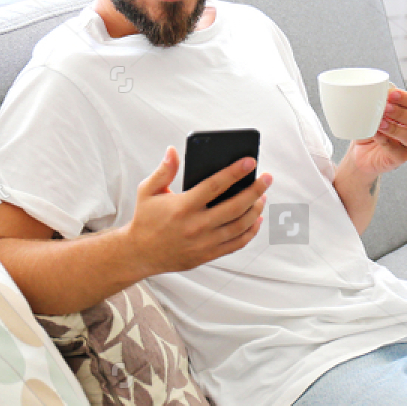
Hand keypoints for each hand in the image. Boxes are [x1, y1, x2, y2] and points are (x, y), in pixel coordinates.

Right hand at [123, 146, 272, 275]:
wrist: (139, 254)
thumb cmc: (145, 220)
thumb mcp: (148, 191)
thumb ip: (164, 171)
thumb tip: (173, 151)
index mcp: (183, 207)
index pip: (215, 185)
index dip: (235, 172)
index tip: (250, 161)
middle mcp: (196, 226)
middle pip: (235, 206)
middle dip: (255, 190)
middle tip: (267, 178)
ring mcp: (204, 243)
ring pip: (240, 226)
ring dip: (255, 210)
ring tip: (262, 197)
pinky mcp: (208, 255)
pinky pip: (236, 243)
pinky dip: (250, 231)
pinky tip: (256, 219)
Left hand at [348, 87, 406, 176]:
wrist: (360, 152)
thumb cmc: (370, 129)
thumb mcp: (373, 112)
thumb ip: (379, 101)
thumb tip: (378, 90)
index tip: (391, 94)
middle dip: (401, 112)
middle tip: (385, 108)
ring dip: (395, 128)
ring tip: (380, 123)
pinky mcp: (402, 158)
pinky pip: (397, 149)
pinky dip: (385, 141)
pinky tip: (376, 135)